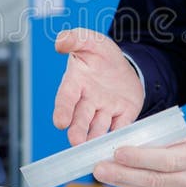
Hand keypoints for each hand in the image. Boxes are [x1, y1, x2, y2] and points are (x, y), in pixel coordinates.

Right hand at [52, 28, 143, 145]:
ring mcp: (105, 109)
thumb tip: (60, 41)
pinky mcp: (123, 115)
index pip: (66, 97)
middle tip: (75, 141)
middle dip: (77, 130)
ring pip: (98, 127)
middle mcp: (88, 100)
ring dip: (94, 138)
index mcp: (76, 82)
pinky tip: (118, 144)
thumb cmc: (101, 54)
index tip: (60, 122)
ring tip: (92, 148)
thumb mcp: (91, 40)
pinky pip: (121, 127)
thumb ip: (75, 39)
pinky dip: (119, 136)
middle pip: (80, 118)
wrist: (125, 64)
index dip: (63, 110)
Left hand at [92, 128, 185, 186]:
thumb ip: (175, 137)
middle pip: (157, 180)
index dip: (140, 158)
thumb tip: (139, 138)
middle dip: (123, 174)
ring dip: (126, 184)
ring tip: (106, 174)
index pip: (168, 159)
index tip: (117, 152)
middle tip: (99, 168)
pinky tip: (127, 182)